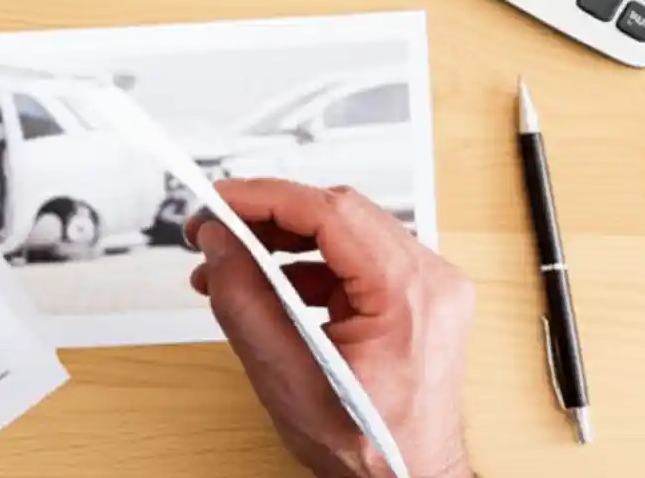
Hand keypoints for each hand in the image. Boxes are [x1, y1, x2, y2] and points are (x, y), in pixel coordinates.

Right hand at [187, 180, 473, 477]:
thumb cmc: (370, 447)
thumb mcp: (289, 378)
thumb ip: (246, 302)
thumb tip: (218, 243)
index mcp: (411, 295)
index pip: (331, 213)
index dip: (264, 198)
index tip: (217, 201)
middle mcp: (431, 280)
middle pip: (337, 213)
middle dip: (266, 216)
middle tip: (213, 229)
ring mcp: (427, 286)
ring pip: (342, 232)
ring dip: (281, 241)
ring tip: (228, 262)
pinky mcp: (413, 296)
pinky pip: (351, 259)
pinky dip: (304, 264)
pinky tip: (264, 283)